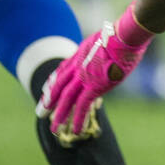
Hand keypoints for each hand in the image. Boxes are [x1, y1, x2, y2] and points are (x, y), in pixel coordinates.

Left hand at [36, 5, 154, 135]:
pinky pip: (82, 106)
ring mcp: (84, 76)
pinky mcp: (94, 86)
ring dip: (59, 115)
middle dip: (49, 100)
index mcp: (81, 53)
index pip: (63, 69)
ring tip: (53, 129)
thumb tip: (112, 46)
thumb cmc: (123, 34)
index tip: (46, 90)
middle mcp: (78, 65)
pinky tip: (75, 130)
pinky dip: (77, 119)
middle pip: (59, 85)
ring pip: (66, 98)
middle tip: (40, 112)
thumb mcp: (107, 38)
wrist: (124, 35)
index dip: (54, 81)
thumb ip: (104, 46)